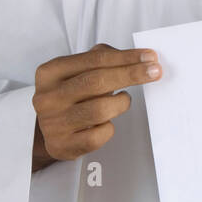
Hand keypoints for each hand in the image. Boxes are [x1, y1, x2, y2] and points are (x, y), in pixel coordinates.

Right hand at [30, 43, 163, 171]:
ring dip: (121, 102)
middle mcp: (47, 97)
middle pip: (97, 82)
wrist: (47, 130)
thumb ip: (101, 58)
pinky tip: (107, 122)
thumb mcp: (77, 71)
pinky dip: (109, 128)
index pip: (95, 59)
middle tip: (154, 72)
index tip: (150, 56)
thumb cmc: (69, 96)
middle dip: (131, 75)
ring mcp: (53, 123)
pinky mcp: (62, 145)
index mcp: (50, 73)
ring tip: (124, 100)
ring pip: (100, 109)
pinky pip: (99, 135)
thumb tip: (139, 58)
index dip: (126, 57)